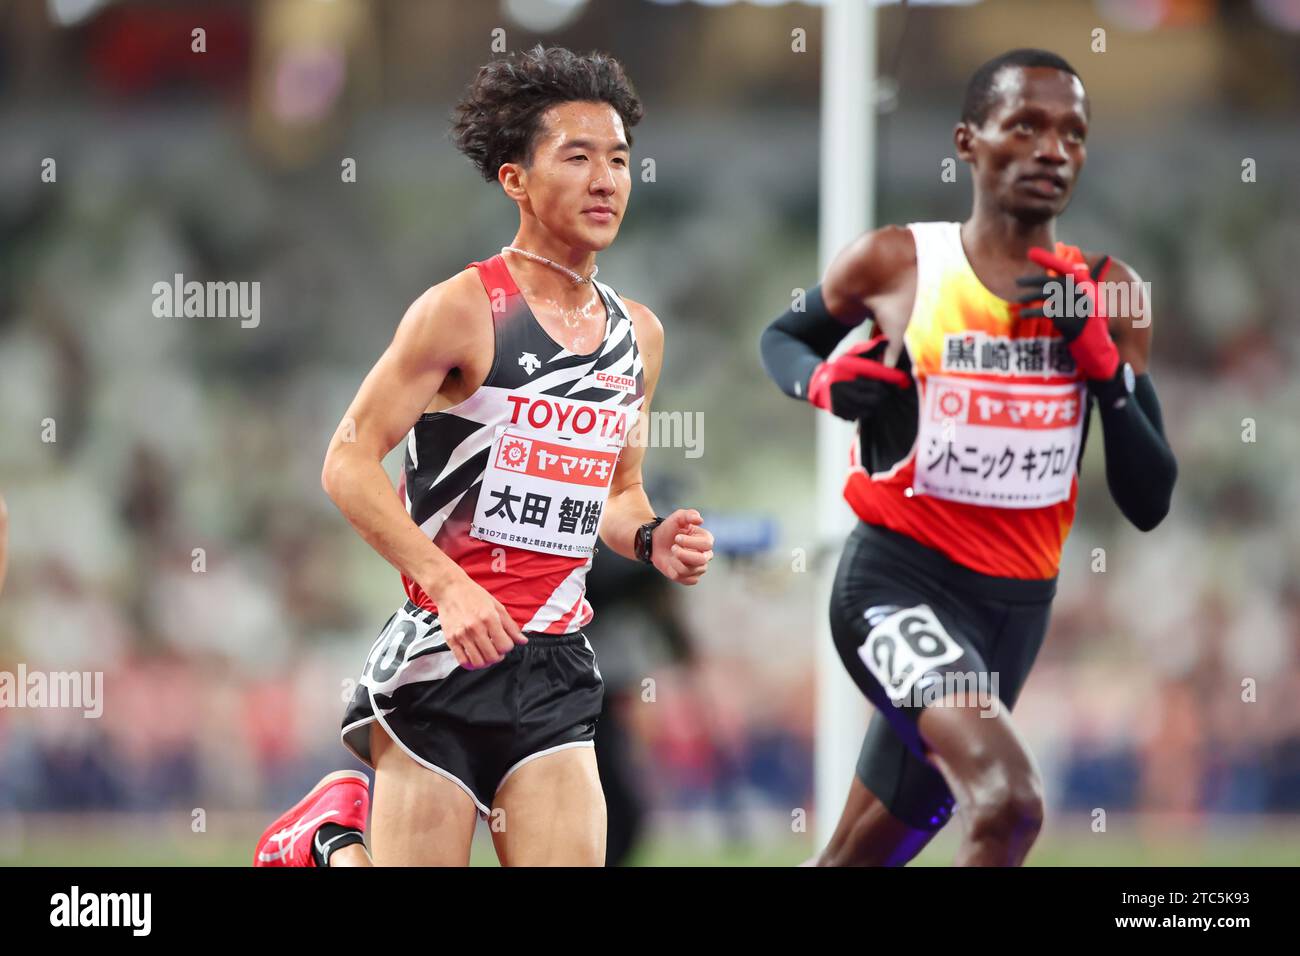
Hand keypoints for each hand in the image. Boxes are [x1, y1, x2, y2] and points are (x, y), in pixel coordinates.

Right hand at [428, 573, 527, 669]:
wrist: (450, 589)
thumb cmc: (474, 595)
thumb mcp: (497, 607)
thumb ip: (510, 626)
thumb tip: (522, 641)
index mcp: (489, 618)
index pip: (505, 646)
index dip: (508, 647)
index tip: (505, 643)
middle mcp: (475, 627)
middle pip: (492, 657)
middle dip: (498, 656)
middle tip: (496, 649)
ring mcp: (462, 635)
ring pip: (478, 662)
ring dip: (486, 662)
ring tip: (486, 654)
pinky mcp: (451, 639)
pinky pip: (462, 661)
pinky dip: (471, 664)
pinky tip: (474, 657)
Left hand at [651, 509, 713, 585]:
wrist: (655, 543)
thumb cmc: (669, 529)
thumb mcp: (677, 517)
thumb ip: (689, 515)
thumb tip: (700, 520)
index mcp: (706, 539)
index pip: (706, 544)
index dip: (690, 542)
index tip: (676, 538)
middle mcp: (706, 554)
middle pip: (701, 560)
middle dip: (683, 554)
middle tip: (673, 548)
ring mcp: (699, 567)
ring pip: (692, 570)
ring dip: (676, 562)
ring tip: (671, 555)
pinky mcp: (691, 577)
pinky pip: (688, 580)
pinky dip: (677, 573)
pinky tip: (672, 565)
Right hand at [807, 335, 910, 420]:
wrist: (818, 381)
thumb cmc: (840, 367)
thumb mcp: (853, 355)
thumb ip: (871, 349)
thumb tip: (887, 340)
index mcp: (849, 376)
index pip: (874, 386)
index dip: (883, 387)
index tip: (888, 385)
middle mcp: (843, 391)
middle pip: (872, 400)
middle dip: (880, 397)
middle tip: (883, 393)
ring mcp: (840, 403)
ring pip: (865, 411)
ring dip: (872, 406)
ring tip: (874, 399)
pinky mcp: (838, 412)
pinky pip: (856, 417)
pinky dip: (862, 413)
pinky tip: (862, 406)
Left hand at [1015, 248, 1118, 380]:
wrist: (1099, 346)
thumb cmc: (1095, 321)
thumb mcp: (1095, 298)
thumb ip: (1094, 278)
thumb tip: (1101, 258)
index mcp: (1087, 284)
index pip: (1064, 268)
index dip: (1048, 259)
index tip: (1031, 252)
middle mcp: (1082, 291)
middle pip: (1052, 281)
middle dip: (1032, 280)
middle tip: (1017, 281)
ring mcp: (1075, 305)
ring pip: (1047, 295)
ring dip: (1030, 296)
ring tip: (1018, 299)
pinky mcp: (1068, 319)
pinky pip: (1046, 311)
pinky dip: (1032, 311)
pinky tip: (1022, 313)